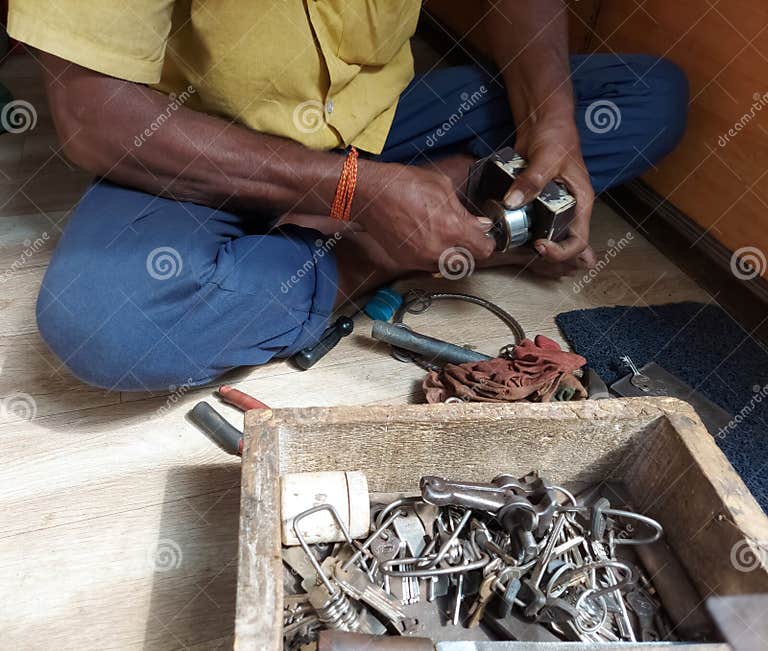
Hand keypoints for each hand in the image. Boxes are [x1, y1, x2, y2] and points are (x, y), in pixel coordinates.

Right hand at [354, 161, 494, 271]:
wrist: (371, 195)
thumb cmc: (403, 185)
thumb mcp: (443, 188)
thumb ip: (464, 210)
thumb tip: (478, 223)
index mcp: (451, 228)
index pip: (483, 249)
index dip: (487, 242)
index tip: (485, 237)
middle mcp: (437, 249)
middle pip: (467, 263)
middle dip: (470, 251)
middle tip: (467, 239)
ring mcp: (420, 258)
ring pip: (447, 267)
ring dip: (451, 256)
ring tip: (446, 239)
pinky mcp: (406, 262)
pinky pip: (427, 266)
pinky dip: (432, 257)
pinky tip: (428, 241)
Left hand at [504, 114, 595, 267]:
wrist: (543, 124)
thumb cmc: (557, 136)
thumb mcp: (546, 157)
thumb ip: (531, 179)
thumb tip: (513, 200)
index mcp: (581, 203)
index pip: (579, 240)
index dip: (561, 251)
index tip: (540, 246)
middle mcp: (568, 209)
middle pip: (562, 245)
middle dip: (546, 255)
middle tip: (526, 251)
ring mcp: (551, 208)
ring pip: (546, 237)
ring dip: (532, 246)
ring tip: (515, 248)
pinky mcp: (535, 204)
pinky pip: (530, 224)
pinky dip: (520, 231)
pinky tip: (507, 234)